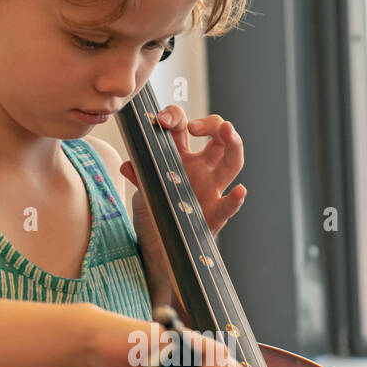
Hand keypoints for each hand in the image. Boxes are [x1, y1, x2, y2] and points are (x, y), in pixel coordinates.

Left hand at [119, 105, 247, 299]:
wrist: (158, 248)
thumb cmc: (154, 214)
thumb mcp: (142, 192)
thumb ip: (139, 176)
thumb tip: (127, 165)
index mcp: (180, 157)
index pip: (183, 126)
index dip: (176, 117)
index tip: (163, 121)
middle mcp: (200, 169)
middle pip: (217, 138)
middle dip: (212, 124)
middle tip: (195, 127)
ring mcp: (211, 190)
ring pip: (232, 162)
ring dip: (233, 144)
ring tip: (228, 130)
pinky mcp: (215, 215)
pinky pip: (228, 206)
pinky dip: (235, 199)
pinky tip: (239, 191)